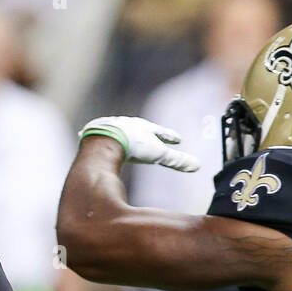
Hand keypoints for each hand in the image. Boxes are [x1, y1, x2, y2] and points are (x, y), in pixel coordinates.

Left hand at [79, 116, 200, 171]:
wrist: (104, 140)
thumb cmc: (133, 146)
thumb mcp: (158, 154)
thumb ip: (176, 160)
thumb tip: (197, 166)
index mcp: (145, 128)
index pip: (162, 132)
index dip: (171, 137)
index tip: (178, 139)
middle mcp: (128, 124)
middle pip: (140, 128)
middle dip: (146, 132)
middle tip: (150, 135)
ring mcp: (110, 127)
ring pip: (119, 129)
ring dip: (123, 134)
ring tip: (124, 139)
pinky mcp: (94, 134)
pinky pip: (97, 135)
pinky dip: (99, 139)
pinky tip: (94, 141)